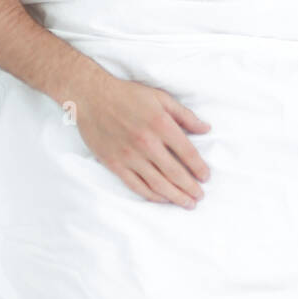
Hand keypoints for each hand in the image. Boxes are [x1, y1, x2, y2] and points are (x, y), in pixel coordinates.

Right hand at [71, 69, 211, 207]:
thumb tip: (206, 128)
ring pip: (158, 184)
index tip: (206, 177)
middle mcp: (147, 143)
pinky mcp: (115, 164)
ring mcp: (129, 156)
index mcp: (161, 124)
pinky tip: (163, 199)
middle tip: (200, 197)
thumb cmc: (127, 95)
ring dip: (175, 197)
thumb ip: (185, 115)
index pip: (187, 153)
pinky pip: (137, 185)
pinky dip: (152, 195)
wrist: (91, 97)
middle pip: (175, 173)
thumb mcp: (160, 97)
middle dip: (190, 188)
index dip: (199, 168)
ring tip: (187, 203)